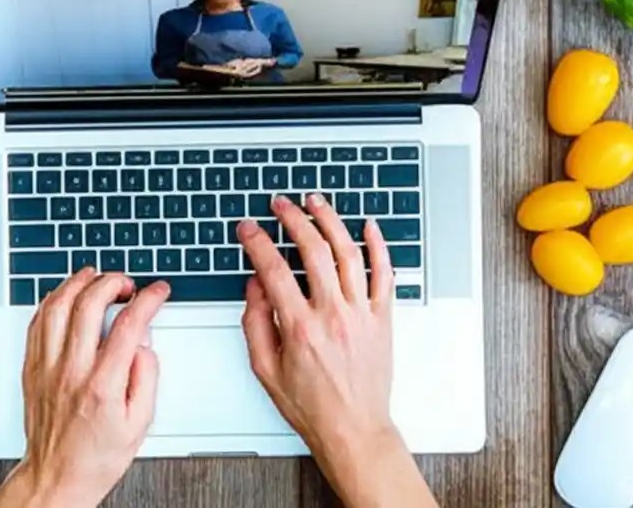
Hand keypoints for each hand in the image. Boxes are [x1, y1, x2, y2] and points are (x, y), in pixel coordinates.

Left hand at [0, 269, 170, 507]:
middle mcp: (71, 372)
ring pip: (56, 307)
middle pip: (88, 305)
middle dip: (112, 282)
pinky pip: (36, 323)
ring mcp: (47, 368)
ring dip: (77, 283)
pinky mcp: (32, 370)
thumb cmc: (96, 457)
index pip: (129, 325)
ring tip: (94, 276)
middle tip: (126, 282)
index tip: (157, 292)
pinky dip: (51, 301)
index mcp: (103, 385)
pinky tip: (64, 297)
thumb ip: (147, 378)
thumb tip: (144, 345)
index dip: (148, 300)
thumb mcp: (140, 424)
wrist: (56, 478)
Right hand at [237, 194, 436, 507]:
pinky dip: (378, 246)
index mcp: (301, 328)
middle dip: (293, 219)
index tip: (248, 230)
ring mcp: (361, 314)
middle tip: (281, 205)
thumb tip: (255, 286)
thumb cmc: (311, 406)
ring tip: (316, 203)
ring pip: (348, 253)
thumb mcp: (265, 369)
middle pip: (313, 251)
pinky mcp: (382, 318)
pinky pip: (384, 274)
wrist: (353, 429)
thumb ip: (255, 323)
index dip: (257, 243)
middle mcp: (333, 315)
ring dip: (330, 221)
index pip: (274, 270)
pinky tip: (368, 226)